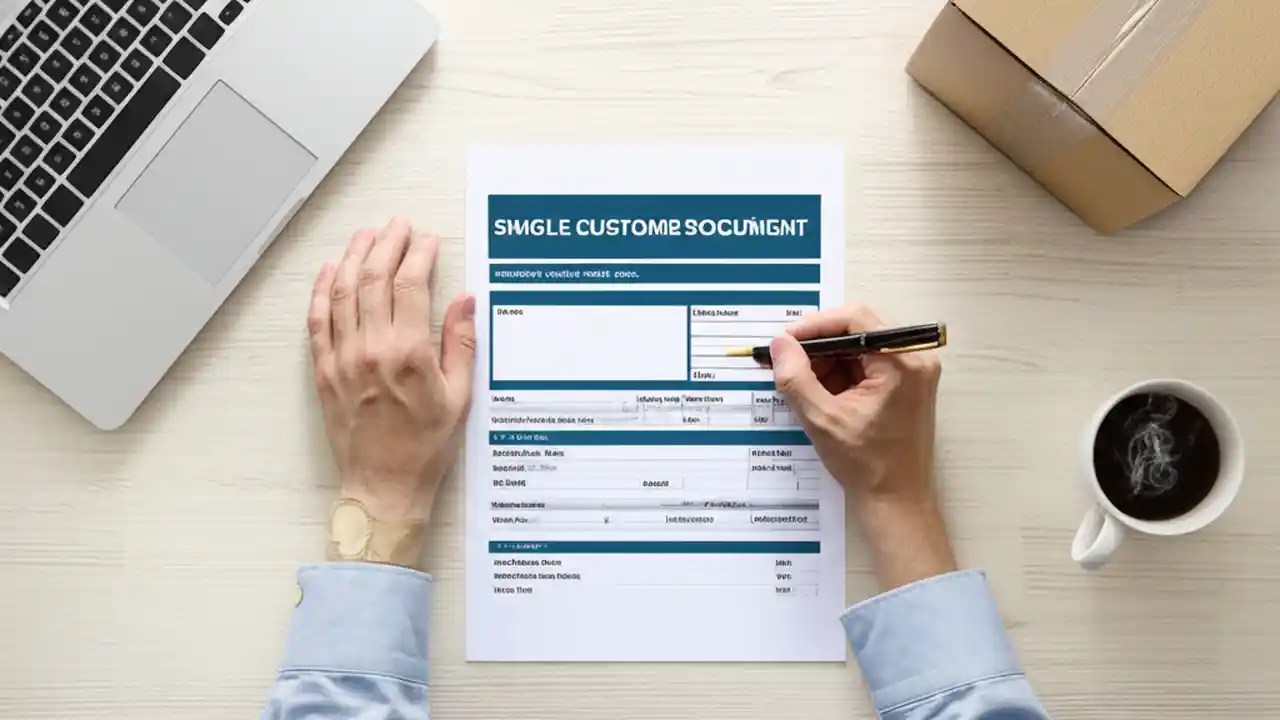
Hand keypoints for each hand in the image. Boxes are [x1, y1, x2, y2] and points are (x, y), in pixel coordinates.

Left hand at [307, 217, 475, 522]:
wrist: (384, 485)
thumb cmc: (425, 447)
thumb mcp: (459, 397)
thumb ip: (460, 344)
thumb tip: (465, 301)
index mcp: (408, 353)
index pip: (411, 285)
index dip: (419, 255)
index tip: (428, 241)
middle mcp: (371, 349)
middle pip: (375, 279)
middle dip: (387, 244)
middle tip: (398, 226)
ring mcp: (343, 358)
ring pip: (343, 292)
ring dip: (355, 257)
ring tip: (367, 235)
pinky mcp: (324, 371)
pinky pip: (318, 320)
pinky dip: (322, 291)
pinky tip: (331, 270)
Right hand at [769, 303, 955, 588]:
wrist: (897, 501)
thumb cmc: (867, 465)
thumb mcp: (822, 420)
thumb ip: (797, 378)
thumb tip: (778, 344)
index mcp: (902, 362)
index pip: (855, 319)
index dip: (814, 325)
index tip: (784, 341)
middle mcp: (915, 359)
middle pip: (857, 329)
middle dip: (818, 344)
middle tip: (787, 361)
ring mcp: (913, 371)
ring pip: (859, 346)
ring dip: (827, 360)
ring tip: (802, 384)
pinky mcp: (905, 383)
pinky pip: (866, 363)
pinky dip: (840, 373)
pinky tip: (820, 392)